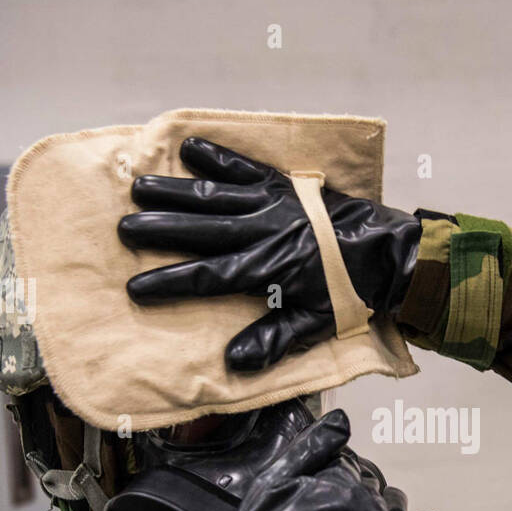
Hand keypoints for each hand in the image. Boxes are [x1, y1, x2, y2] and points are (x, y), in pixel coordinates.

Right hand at [118, 137, 420, 370]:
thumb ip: (273, 341)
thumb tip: (233, 364)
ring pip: (214, 195)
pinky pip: (245, 167)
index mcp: (267, 270)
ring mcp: (271, 205)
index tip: (135, 289)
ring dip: (175, 191)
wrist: (388, 252)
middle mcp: (262, 233)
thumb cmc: (349, 293)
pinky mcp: (283, 185)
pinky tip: (188, 146)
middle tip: (123, 229)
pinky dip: (218, 157)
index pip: (208, 278)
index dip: (170, 283)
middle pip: (201, 230)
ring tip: (138, 186)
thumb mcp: (315, 326)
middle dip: (160, 229)